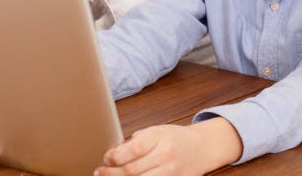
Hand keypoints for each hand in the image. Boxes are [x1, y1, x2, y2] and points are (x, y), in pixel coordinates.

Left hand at [95, 119, 241, 175]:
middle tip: (100, 172)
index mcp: (159, 137)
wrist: (201, 148)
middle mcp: (165, 155)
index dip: (114, 157)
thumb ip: (136, 142)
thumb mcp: (155, 131)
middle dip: (111, 173)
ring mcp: (171, 172)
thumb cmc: (174, 138)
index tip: (106, 158)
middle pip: (131, 170)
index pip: (131, 150)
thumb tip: (113, 154)